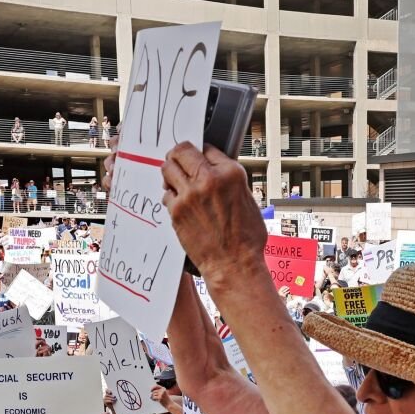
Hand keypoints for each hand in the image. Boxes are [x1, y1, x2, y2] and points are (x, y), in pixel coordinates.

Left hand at [159, 144, 269, 295]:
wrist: (234, 265)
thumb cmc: (246, 239)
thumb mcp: (248, 199)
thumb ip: (229, 181)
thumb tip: (216, 170)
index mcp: (231, 174)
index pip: (207, 148)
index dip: (201, 153)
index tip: (199, 157)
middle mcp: (209, 180)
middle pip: (182, 151)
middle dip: (179, 155)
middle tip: (179, 161)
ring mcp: (190, 194)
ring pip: (168, 168)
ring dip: (171, 172)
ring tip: (176, 181)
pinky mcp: (176, 210)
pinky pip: (166, 194)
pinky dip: (171, 197)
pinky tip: (180, 204)